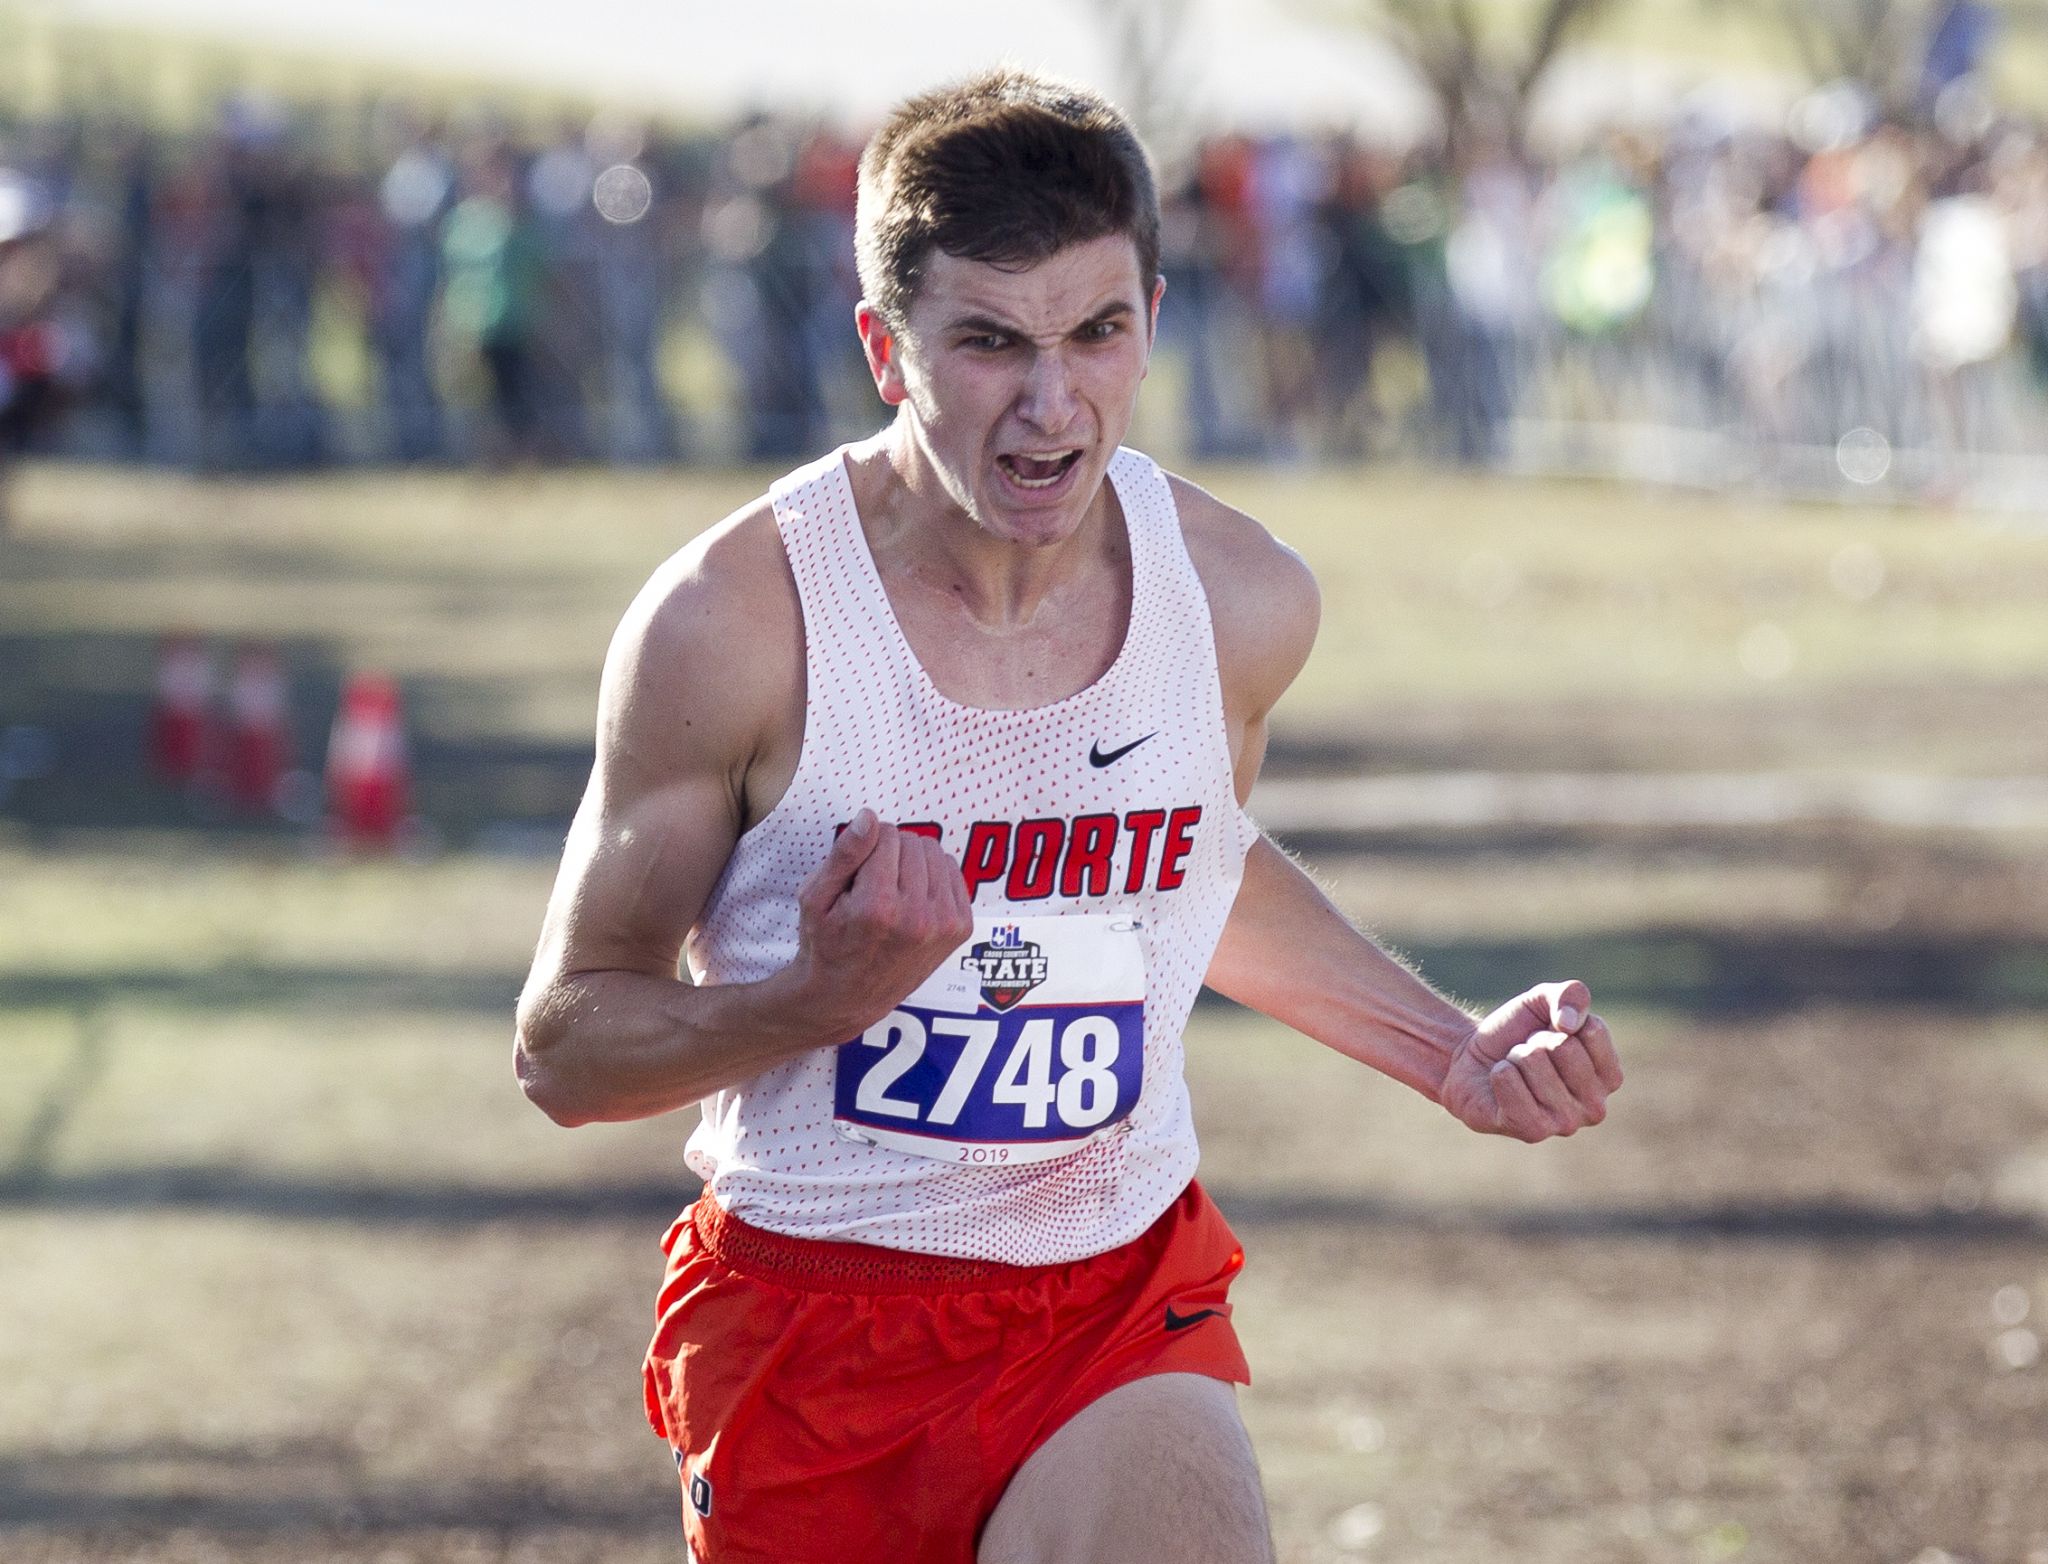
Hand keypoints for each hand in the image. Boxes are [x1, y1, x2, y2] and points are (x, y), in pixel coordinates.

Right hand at [786, 810, 974, 1040]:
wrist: (847, 997)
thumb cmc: (825, 944)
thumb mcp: (815, 898)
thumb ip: (844, 854)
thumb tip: (870, 817)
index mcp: (877, 907)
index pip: (885, 834)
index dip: (867, 845)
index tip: (856, 871)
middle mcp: (916, 917)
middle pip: (913, 841)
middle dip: (890, 852)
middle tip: (872, 884)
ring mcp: (943, 924)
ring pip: (935, 852)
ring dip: (913, 862)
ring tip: (892, 890)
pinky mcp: (959, 928)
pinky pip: (953, 872)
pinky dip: (933, 876)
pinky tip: (913, 898)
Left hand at [1439, 980, 1621, 1141]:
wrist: (1472, 1057)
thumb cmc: (1517, 1032)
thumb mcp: (1545, 1000)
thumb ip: (1572, 995)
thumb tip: (1569, 1024)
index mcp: (1609, 1077)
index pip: (1592, 1030)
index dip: (1560, 1022)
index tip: (1550, 1036)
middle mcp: (1594, 1107)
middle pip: (1563, 1047)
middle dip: (1535, 1041)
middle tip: (1526, 1055)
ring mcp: (1565, 1124)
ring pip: (1533, 1061)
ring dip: (1515, 1057)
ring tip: (1514, 1070)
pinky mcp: (1531, 1131)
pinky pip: (1508, 1080)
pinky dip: (1498, 1072)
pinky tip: (1501, 1084)